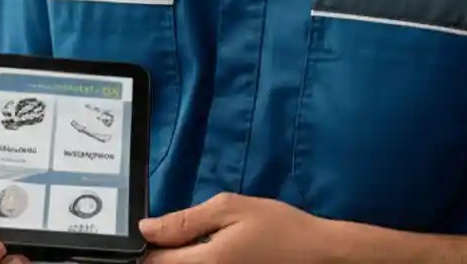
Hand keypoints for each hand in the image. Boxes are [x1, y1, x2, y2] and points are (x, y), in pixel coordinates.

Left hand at [140, 193, 336, 263]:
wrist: (321, 256)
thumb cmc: (279, 228)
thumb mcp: (230, 209)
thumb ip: (184, 220)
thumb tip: (146, 228)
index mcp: (206, 263)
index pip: (154, 262)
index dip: (146, 246)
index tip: (150, 233)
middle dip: (162, 255)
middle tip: (172, 237)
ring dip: (180, 260)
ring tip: (192, 244)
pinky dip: (197, 263)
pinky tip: (207, 253)